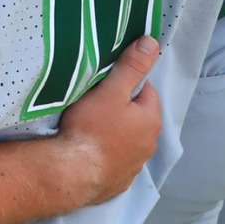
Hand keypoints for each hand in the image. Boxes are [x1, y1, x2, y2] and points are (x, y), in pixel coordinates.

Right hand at [56, 35, 161, 204]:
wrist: (73, 172)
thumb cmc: (92, 128)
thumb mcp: (110, 91)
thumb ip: (131, 67)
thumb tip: (152, 42)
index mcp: (150, 119)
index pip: (145, 91)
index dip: (126, 83)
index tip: (105, 83)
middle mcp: (149, 143)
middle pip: (138, 117)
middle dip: (122, 109)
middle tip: (95, 104)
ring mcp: (134, 165)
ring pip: (128, 141)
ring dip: (115, 134)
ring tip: (90, 128)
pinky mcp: (118, 181)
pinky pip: (116, 162)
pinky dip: (107, 156)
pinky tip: (91, 152)